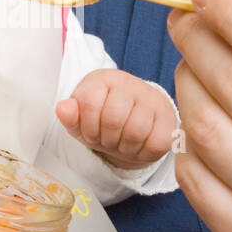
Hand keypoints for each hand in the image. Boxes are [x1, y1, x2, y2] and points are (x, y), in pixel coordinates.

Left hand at [55, 68, 176, 169]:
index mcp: (102, 79)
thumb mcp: (81, 122)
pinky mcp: (168, 117)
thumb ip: (70, 116)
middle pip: (114, 118)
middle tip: (109, 140)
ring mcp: (151, 98)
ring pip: (136, 131)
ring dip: (125, 147)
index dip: (88, 127)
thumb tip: (63, 108)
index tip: (91, 132)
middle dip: (107, 139)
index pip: (89, 103)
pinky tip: (139, 146)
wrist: (134, 124)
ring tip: (122, 142)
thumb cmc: (102, 122)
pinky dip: (143, 153)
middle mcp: (129, 83)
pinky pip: (156, 143)